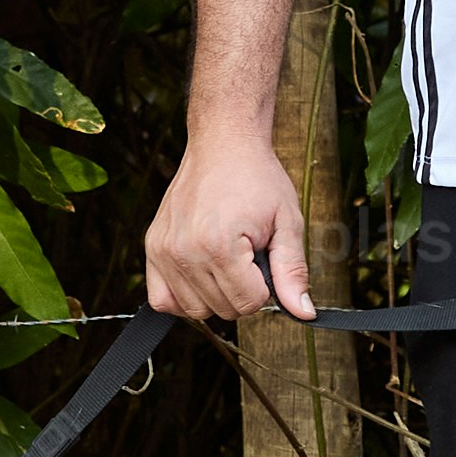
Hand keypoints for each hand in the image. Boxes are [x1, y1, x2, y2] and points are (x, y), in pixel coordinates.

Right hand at [141, 123, 317, 320]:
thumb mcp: (287, 222)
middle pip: (222, 310)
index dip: (265, 288)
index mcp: (220, 246)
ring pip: (194, 310)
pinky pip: (162, 299)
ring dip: (215, 295)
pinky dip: (183, 298)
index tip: (263, 258)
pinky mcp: (152, 248)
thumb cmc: (256, 177)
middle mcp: (185, 251)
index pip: (248, 303)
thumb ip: (293, 272)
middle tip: (247, 255)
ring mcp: (164, 251)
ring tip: (225, 259)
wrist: (223, 143)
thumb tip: (304, 313)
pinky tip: (201, 277)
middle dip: (243, 291)